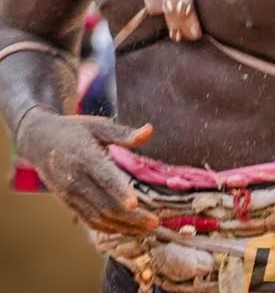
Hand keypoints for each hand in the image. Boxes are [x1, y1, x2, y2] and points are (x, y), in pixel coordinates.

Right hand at [17, 109, 159, 234]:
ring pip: (98, 218)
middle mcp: (75, 180)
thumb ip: (123, 133)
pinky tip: (127, 229)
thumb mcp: (98, 125)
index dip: (120, 192)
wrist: (38, 140)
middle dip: (130, 217)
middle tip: (155, 222)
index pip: (104, 178)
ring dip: (123, 227)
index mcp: (85, 158)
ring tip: (147, 229)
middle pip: (104, 205)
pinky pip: (88, 220)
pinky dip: (108, 228)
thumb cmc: (74, 130)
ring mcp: (70, 194)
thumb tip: (149, 131)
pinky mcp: (68, 203)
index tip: (136, 204)